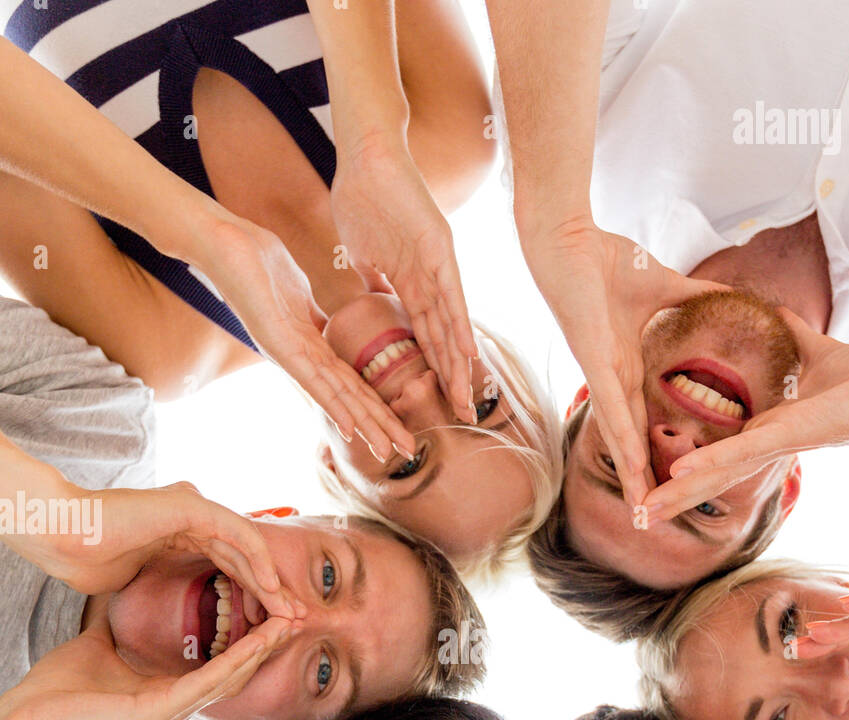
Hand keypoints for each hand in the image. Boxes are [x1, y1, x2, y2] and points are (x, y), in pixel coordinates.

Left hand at [0, 613, 292, 719]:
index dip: (244, 642)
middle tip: (293, 617)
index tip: (264, 613)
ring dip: (260, 651)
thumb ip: (114, 630)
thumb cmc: (52, 695)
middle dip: (264, 645)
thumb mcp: (95, 649)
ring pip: (228, 679)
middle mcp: (173, 711)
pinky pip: (204, 685)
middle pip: (232, 674)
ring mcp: (168, 716)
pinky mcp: (156, 715)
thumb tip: (116, 604)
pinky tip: (253, 643)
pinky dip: (232, 662)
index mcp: (162, 699)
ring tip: (286, 625)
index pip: (214, 668)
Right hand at [11, 480, 302, 617]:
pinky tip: (271, 587)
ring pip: (246, 547)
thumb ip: (155, 584)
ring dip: (271, 580)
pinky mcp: (191, 506)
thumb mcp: (131, 580)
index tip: (266, 627)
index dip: (249, 595)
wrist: (60, 535)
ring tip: (290, 611)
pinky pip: (237, 534)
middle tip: (294, 621)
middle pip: (242, 558)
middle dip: (269, 591)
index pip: (226, 566)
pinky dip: (257, 560)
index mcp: (176, 534)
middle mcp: (189, 518)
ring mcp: (192, 509)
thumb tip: (156, 608)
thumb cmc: (83, 559)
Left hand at [194, 216, 415, 461]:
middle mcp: (298, 358)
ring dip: (363, 425)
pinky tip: (348, 427)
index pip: (350, 381)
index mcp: (306, 346)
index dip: (377, 404)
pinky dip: (332, 404)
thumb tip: (328, 327)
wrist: (220, 241)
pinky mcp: (277, 343)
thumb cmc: (255, 261)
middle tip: (408, 451)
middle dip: (379, 424)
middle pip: (349, 397)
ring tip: (386, 451)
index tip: (402, 424)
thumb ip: (314, 318)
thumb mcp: (297, 295)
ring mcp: (288, 353)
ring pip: (335, 395)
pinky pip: (310, 379)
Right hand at [331, 136, 477, 422]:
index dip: (433, 369)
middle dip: (453, 379)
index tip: (437, 402)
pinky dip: (459, 323)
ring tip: (467, 397)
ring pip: (451, 323)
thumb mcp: (363, 253)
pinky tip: (468, 353)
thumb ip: (372, 278)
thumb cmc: (361, 197)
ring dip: (459, 363)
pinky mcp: (439, 247)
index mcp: (411, 282)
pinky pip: (451, 292)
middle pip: (444, 339)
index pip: (425, 336)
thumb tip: (367, 296)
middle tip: (465, 417)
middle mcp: (430, 279)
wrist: (365, 155)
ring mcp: (436, 264)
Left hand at [522, 217, 722, 505]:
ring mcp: (600, 369)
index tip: (667, 485)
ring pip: (618, 431)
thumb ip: (696, 294)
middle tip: (650, 518)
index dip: (652, 453)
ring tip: (642, 506)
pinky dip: (621, 432)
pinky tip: (631, 462)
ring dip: (630, 469)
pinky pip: (611, 401)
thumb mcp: (664, 283)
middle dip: (639, 478)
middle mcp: (610, 376)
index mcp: (625, 364)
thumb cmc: (604, 258)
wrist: (567, 236)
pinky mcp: (592, 355)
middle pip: (628, 438)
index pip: (642, 419)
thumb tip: (733, 295)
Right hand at [647, 312, 848, 519]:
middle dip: (675, 496)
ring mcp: (778, 444)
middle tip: (640, 514)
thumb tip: (774, 311)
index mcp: (770, 431)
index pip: (719, 457)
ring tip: (647, 508)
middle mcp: (769, 447)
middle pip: (712, 477)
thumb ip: (791, 335)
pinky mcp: (790, 435)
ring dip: (681, 491)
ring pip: (718, 472)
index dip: (689, 472)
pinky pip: (742, 452)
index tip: (658, 481)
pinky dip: (710, 463)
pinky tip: (681, 473)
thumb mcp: (819, 352)